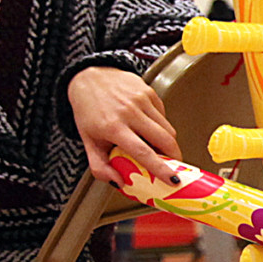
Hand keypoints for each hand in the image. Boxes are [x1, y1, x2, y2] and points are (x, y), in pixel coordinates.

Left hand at [68, 66, 179, 184]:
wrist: (88, 78)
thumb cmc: (89, 111)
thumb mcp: (88, 142)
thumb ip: (100, 167)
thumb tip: (119, 183)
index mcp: (112, 127)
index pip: (142, 151)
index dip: (160, 167)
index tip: (172, 179)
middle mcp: (128, 112)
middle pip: (164, 139)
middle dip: (174, 157)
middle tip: (173, 166)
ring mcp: (141, 100)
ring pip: (168, 129)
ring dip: (168, 143)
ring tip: (158, 147)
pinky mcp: (149, 92)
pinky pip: (164, 116)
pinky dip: (161, 126)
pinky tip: (149, 126)